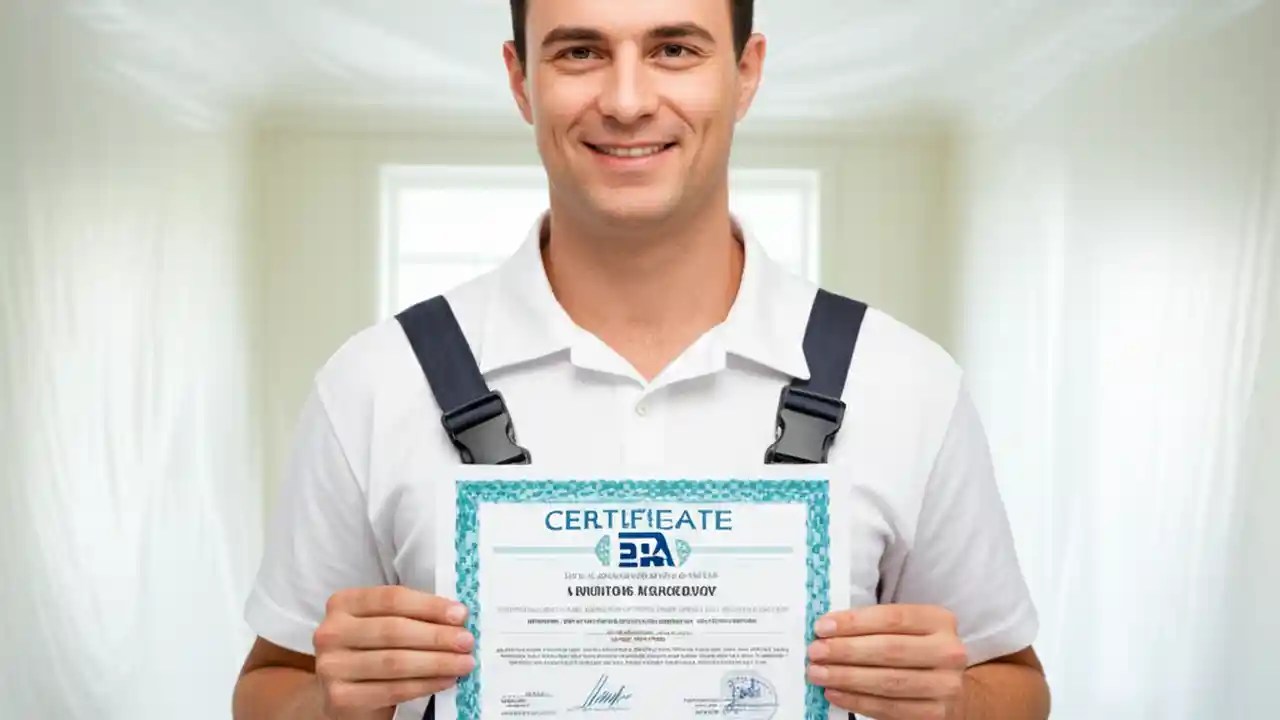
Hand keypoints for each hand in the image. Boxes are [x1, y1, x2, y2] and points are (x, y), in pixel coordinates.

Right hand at [312, 586, 475, 718]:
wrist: (344, 692)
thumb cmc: (371, 651)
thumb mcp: (382, 624)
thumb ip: (410, 616)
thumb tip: (457, 617)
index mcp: (343, 603)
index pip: (391, 598)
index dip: (429, 606)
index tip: (460, 614)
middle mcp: (330, 632)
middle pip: (393, 630)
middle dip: (437, 636)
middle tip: (467, 641)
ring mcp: (331, 666)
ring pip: (394, 662)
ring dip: (436, 662)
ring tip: (464, 663)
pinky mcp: (340, 697)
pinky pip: (392, 689)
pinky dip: (425, 685)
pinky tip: (446, 680)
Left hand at [806, 604, 967, 719]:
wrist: (948, 686)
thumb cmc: (916, 650)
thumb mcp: (906, 629)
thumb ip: (874, 626)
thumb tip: (827, 630)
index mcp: (939, 620)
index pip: (892, 618)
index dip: (854, 622)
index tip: (822, 627)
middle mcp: (949, 652)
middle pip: (889, 649)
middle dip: (845, 651)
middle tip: (815, 652)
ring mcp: (945, 686)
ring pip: (888, 681)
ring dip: (846, 677)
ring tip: (818, 673)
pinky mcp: (935, 714)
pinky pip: (889, 708)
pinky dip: (857, 701)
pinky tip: (834, 693)